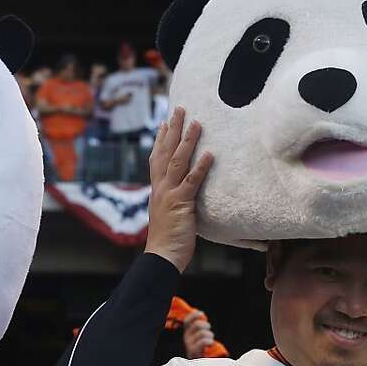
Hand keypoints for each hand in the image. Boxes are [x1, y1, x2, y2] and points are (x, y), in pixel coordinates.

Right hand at [144, 108, 209, 272]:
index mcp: (157, 189)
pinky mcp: (181, 204)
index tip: (165, 122)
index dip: (161, 139)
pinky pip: (192, 182)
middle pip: (166, 152)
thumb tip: (182, 194)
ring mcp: (170, 194)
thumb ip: (174, 200)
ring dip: (188, 141)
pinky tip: (209, 154)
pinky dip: (201, 167)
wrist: (162, 257)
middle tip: (180, 109)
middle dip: (173, 130)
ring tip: (197, 123)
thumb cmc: (168, 239)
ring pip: (178, 161)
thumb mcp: (168, 214)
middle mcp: (161, 188)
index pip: (157, 158)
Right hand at [182, 313, 216, 358]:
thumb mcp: (199, 338)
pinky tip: (210, 344)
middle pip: (197, 325)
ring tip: (211, 340)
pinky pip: (203, 341)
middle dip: (206, 326)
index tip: (201, 313)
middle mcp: (186, 339)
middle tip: (209, 331)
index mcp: (187, 334)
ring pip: (202, 333)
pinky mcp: (194, 352)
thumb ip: (199, 328)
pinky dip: (209, 341)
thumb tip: (201, 314)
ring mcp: (189, 346)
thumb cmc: (202, 351)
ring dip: (209, 335)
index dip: (194, 315)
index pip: (187, 321)